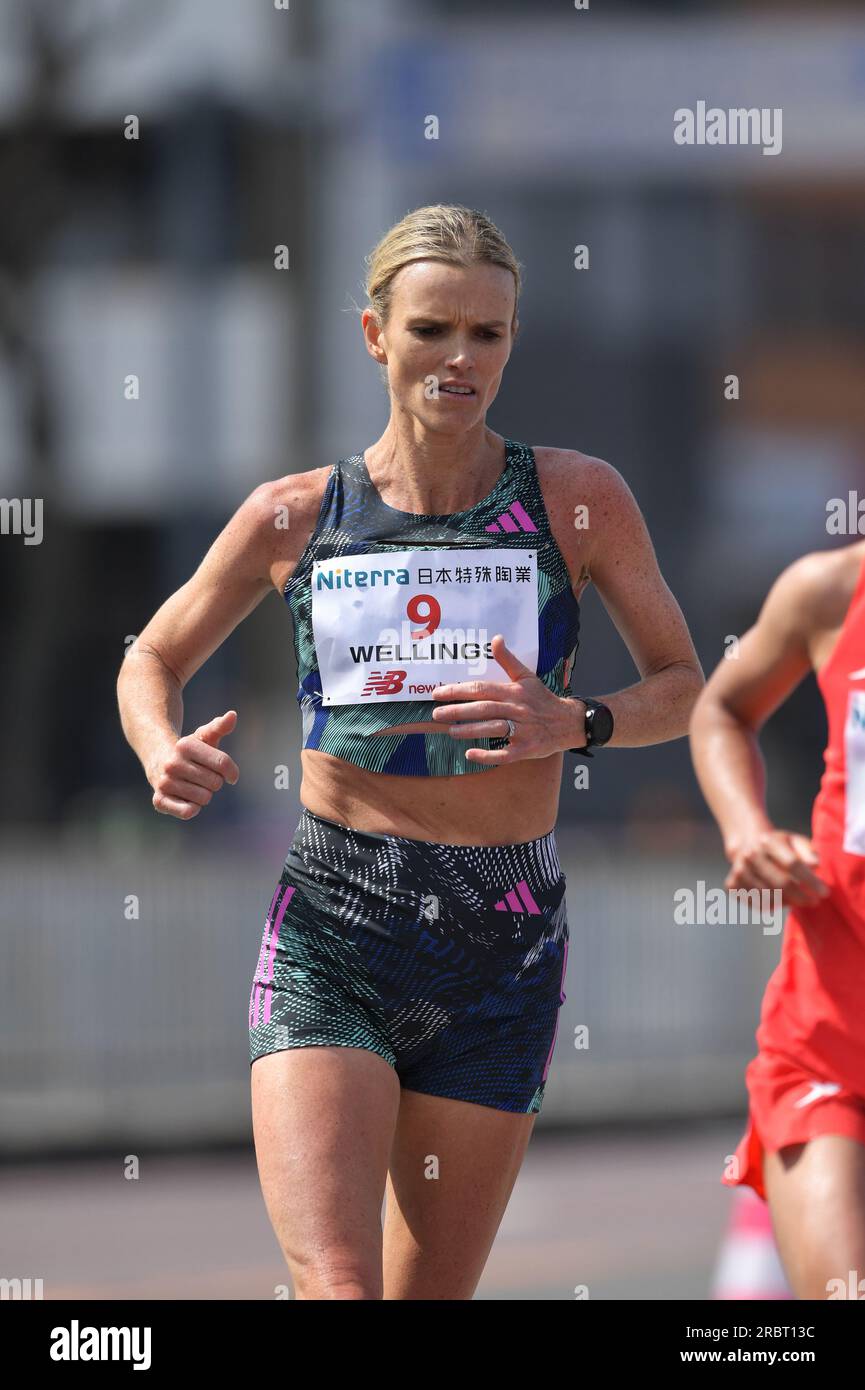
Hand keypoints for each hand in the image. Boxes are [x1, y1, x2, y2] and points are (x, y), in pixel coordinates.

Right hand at [149, 710, 239, 819]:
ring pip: (204, 798)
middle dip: (214, 782)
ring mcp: (164, 782)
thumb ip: (219, 727)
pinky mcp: (159, 800)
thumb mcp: (204, 737)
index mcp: (185, 746)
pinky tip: (187, 799)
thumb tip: (232, 715)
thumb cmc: (190, 751)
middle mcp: (172, 763)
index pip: (223, 763)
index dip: (232, 772)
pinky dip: (192, 809)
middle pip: (215, 783)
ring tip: (192, 785)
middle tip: (202, 777)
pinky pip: (188, 812)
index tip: (231, 775)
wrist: (159, 761)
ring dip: (204, 795)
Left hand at [430, 634, 574, 763]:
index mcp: (514, 691)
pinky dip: (487, 755)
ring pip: (493, 729)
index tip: (438, 693)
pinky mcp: (526, 748)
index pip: (482, 688)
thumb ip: (508, 660)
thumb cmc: (542, 699)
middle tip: (436, 714)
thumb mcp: (527, 677)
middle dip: (458, 711)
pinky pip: (505, 753)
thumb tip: (496, 639)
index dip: (459, 690)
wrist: (568, 722)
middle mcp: (517, 709)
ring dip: (470, 730)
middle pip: (484, 708)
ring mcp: (522, 730)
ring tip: (450, 731)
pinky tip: (470, 754)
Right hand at [724, 828, 829, 908]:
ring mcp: (738, 870)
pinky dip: (770, 905)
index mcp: (768, 841)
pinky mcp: (731, 884)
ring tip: (795, 897)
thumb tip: (815, 865)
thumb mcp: (795, 841)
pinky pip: (756, 904)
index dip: (810, 881)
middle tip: (813, 902)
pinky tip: (776, 898)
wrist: (746, 844)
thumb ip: (808, 851)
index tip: (824, 893)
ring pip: (769, 897)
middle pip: (781, 884)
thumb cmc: (779, 846)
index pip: (793, 864)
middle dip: (801, 897)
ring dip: (787, 902)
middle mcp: (750, 854)